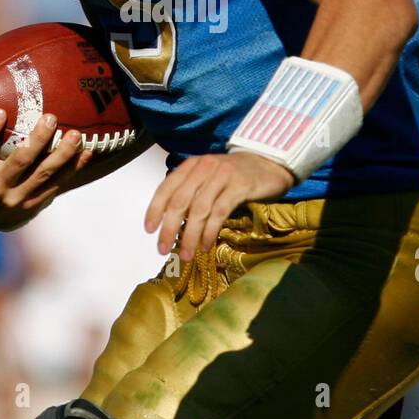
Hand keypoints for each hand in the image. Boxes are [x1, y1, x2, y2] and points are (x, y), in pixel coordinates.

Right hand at [0, 89, 94, 230]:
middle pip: (20, 161)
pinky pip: (58, 184)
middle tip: (51, 117)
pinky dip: (73, 168)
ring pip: (44, 174)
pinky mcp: (37, 203)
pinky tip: (87, 151)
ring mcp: (19, 197)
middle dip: (37, 140)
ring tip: (76, 135)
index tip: (1, 111)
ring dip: (62, 154)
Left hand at [145, 151, 294, 260]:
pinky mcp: (240, 186)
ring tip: (186, 255)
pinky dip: (209, 231)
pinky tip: (205, 245)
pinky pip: (219, 212)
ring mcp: (222, 176)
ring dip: (189, 236)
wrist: (269, 163)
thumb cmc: (234, 175)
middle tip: (163, 249)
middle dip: (169, 228)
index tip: (149, 230)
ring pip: (199, 210)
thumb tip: (170, 221)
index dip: (155, 209)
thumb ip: (191, 191)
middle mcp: (204, 168)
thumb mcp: (208, 177)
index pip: (166, 187)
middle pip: (180, 201)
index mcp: (192, 165)